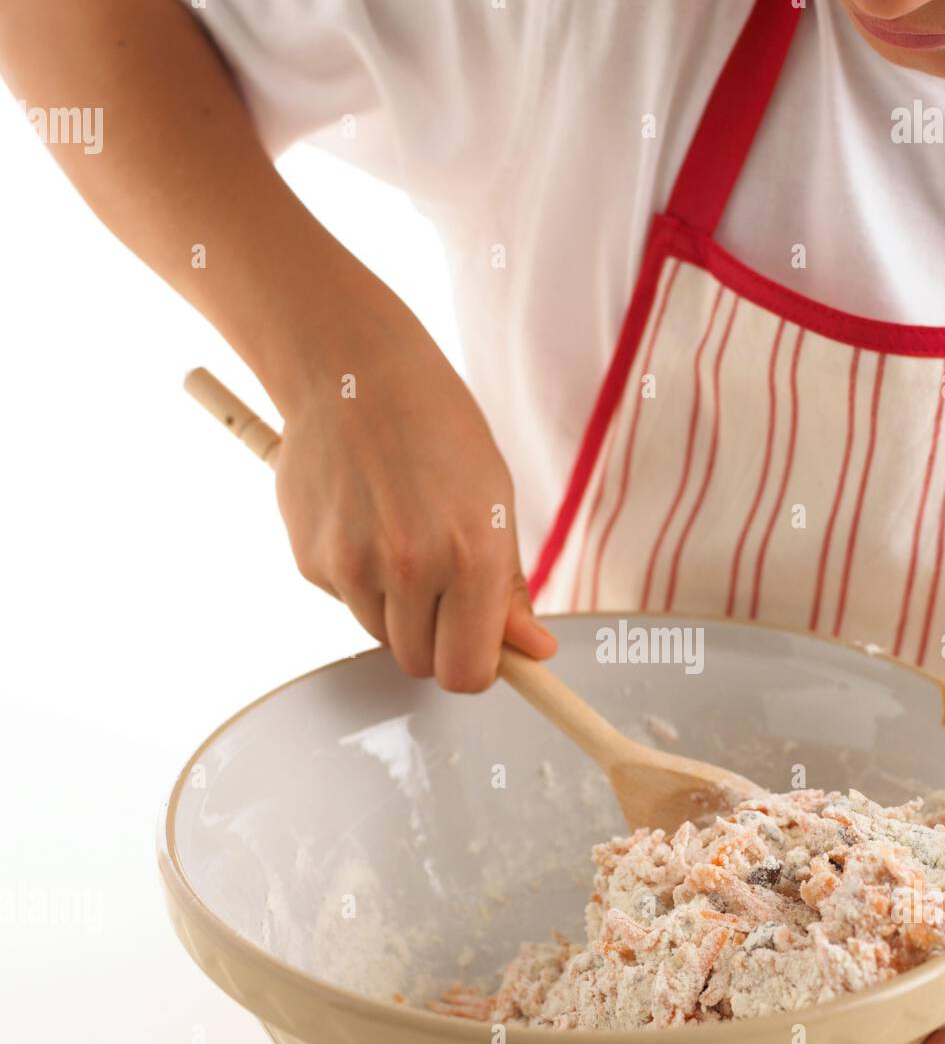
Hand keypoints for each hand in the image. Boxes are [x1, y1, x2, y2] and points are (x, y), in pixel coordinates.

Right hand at [273, 302, 555, 687]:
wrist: (352, 369)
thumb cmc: (439, 431)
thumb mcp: (495, 501)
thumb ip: (510, 589)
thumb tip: (534, 652)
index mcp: (473, 554)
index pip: (468, 674)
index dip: (478, 671)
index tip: (483, 656)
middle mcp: (411, 566)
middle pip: (421, 664)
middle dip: (438, 642)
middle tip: (446, 590)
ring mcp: (352, 566)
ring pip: (382, 636)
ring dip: (398, 610)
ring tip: (403, 538)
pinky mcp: (310, 559)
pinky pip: (347, 601)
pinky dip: (360, 580)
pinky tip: (365, 520)